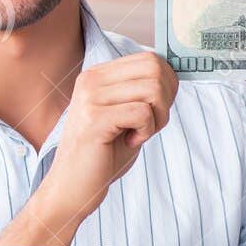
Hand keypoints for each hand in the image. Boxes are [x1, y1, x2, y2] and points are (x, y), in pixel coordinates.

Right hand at [40, 51, 177, 225]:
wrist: (72, 187)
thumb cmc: (102, 153)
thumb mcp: (125, 114)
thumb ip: (143, 92)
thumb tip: (174, 74)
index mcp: (97, 75)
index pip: (150, 58)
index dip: (167, 85)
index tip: (155, 111)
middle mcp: (91, 80)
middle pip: (155, 69)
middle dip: (166, 100)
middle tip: (151, 125)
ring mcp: (90, 98)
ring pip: (153, 89)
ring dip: (158, 118)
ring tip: (139, 134)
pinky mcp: (94, 119)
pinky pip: (143, 113)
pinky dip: (146, 131)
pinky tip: (130, 142)